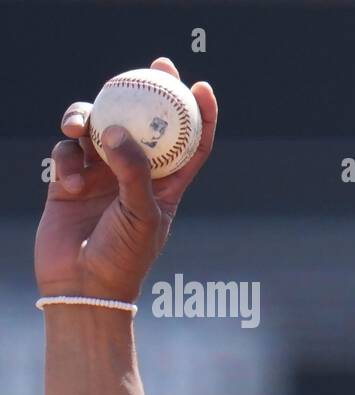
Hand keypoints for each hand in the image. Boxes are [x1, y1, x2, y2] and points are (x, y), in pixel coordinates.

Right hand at [34, 57, 217, 303]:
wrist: (82, 285)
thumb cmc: (123, 256)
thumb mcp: (142, 214)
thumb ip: (134, 171)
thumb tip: (119, 128)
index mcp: (167, 185)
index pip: (191, 144)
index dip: (201, 115)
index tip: (201, 87)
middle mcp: (136, 175)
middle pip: (146, 122)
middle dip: (150, 90)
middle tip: (154, 64)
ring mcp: (102, 175)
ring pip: (100, 127)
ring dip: (88, 117)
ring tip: (78, 127)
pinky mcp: (70, 179)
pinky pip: (68, 151)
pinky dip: (67, 158)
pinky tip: (70, 182)